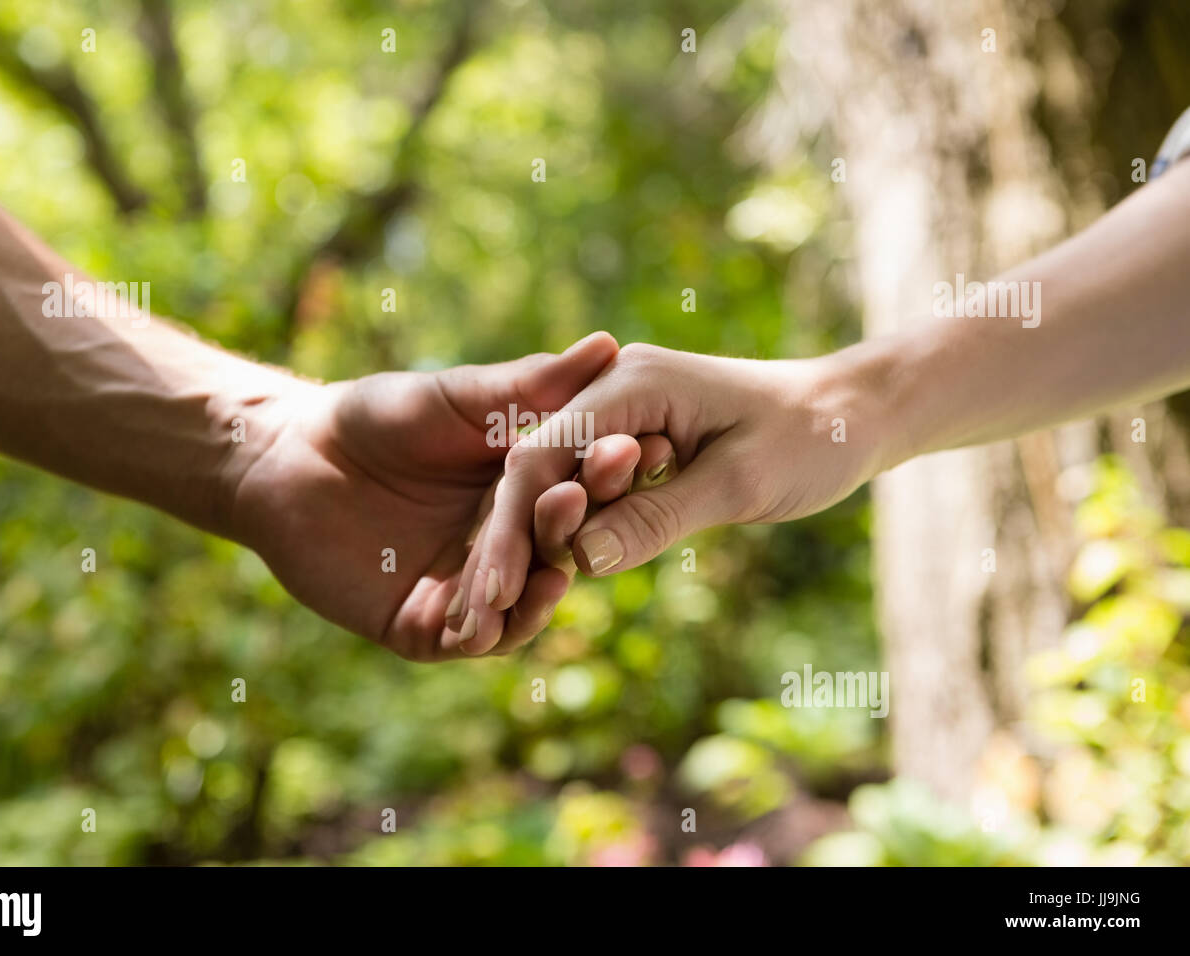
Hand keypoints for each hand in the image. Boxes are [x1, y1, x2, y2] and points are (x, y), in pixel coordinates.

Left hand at [220, 333, 671, 660]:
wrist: (288, 457)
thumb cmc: (377, 415)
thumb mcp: (459, 397)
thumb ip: (529, 387)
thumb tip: (607, 345)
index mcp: (524, 492)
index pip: (581, 494)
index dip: (605, 479)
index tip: (635, 452)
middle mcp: (505, 544)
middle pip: (557, 552)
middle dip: (572, 533)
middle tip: (578, 506)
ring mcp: (467, 588)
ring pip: (521, 606)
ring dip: (538, 593)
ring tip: (552, 572)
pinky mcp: (423, 625)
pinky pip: (468, 639)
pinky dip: (487, 629)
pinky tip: (497, 610)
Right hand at [447, 342, 889, 653]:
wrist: (852, 413)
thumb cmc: (810, 437)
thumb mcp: (738, 482)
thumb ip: (657, 517)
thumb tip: (581, 561)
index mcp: (631, 385)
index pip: (543, 453)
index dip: (511, 526)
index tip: (490, 595)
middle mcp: (613, 395)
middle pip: (536, 472)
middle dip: (507, 543)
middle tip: (475, 623)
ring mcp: (621, 420)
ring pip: (556, 486)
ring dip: (532, 546)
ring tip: (494, 618)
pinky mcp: (636, 448)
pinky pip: (588, 494)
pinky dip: (573, 537)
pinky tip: (546, 585)